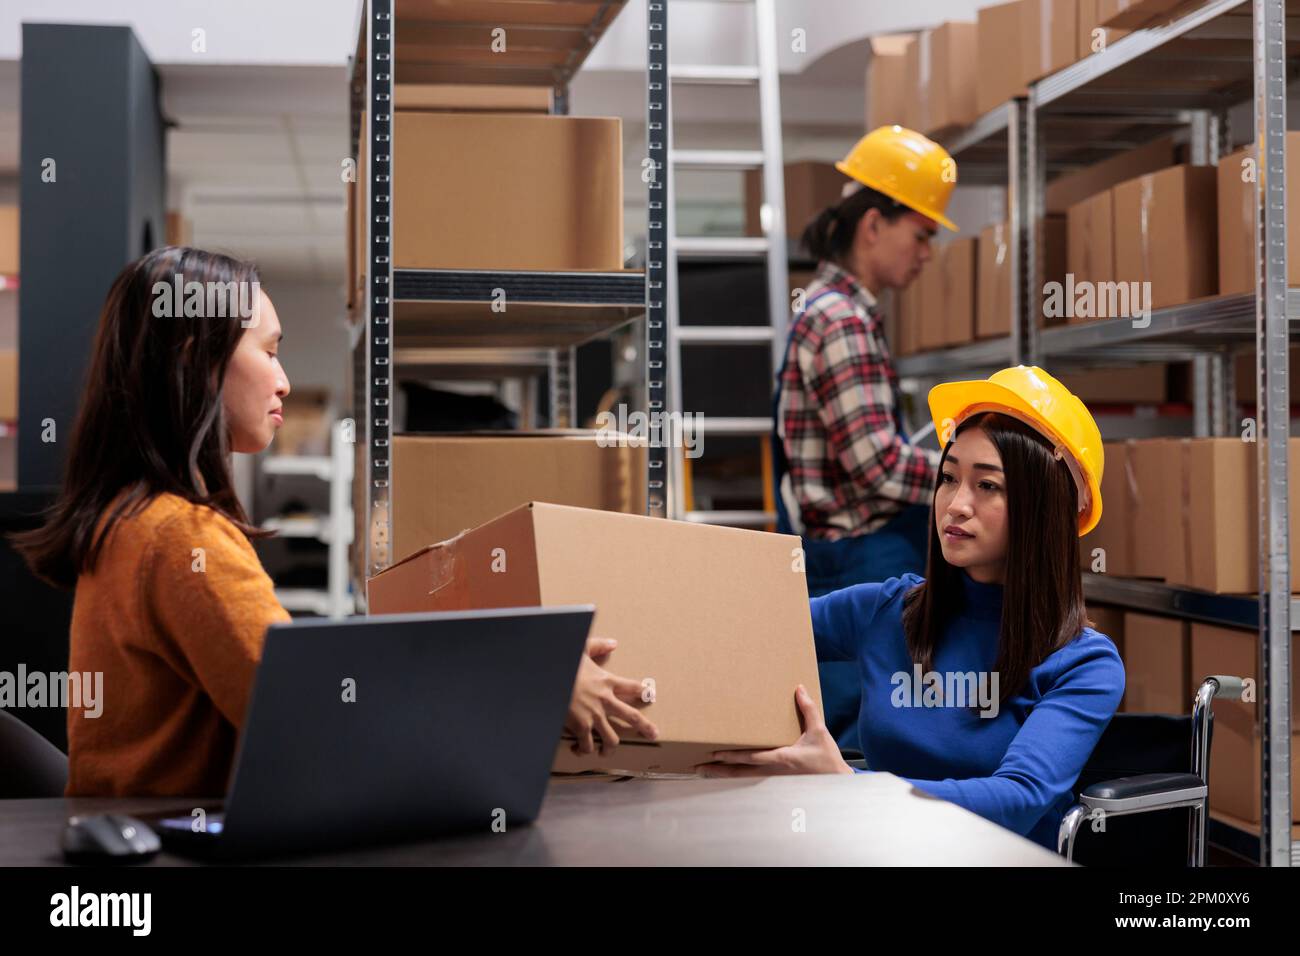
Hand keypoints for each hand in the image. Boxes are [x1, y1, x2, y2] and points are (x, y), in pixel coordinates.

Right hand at [564, 637, 658, 755]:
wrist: (553, 678)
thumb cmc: (566, 664)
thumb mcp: (583, 648)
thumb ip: (599, 646)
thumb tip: (613, 643)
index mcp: (608, 681)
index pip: (633, 687)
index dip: (643, 692)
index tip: (651, 696)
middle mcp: (606, 701)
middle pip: (633, 717)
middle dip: (645, 727)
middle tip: (653, 734)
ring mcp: (595, 716)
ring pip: (612, 739)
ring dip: (610, 748)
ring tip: (606, 752)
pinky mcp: (582, 727)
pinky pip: (588, 745)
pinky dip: (584, 750)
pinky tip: (578, 750)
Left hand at [696, 684, 851, 776]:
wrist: (836, 781)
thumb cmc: (827, 758)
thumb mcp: (818, 731)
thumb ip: (807, 709)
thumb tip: (799, 689)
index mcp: (782, 758)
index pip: (751, 757)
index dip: (732, 756)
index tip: (714, 754)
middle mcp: (774, 771)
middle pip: (740, 773)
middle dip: (718, 771)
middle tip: (698, 768)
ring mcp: (774, 779)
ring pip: (742, 779)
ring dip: (722, 776)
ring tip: (704, 772)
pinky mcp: (776, 782)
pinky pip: (750, 781)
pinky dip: (735, 778)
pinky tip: (724, 775)